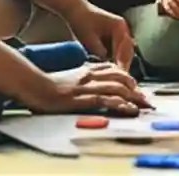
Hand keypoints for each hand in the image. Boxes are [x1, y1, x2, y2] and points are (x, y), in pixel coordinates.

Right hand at [25, 62, 151, 115]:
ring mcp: (87, 86)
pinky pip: (106, 99)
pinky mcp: (82, 98)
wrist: (33, 86)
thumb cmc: (48, 85)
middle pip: (120, 76)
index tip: (136, 87)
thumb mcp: (69, 77)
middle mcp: (90, 75)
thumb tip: (93, 85)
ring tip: (143, 104)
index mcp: (87, 70)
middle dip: (135, 87)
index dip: (127, 77)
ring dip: (133, 96)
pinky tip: (129, 109)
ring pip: (117, 87)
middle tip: (145, 98)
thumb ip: (83, 78)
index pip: (113, 69)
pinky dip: (120, 104)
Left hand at [64, 2, 134, 71]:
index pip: (124, 49)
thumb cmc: (81, 22)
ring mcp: (120, 31)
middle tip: (122, 79)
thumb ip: (100, 52)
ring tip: (117, 76)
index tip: (120, 76)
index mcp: (119, 27)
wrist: (74, 10)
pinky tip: (111, 68)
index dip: (122, 64)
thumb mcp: (89, 39)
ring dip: (121, 62)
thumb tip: (109, 66)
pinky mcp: (114, 35)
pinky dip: (116, 58)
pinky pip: (118, 49)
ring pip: (124, 51)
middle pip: (128, 51)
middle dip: (124, 64)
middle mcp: (123, 28)